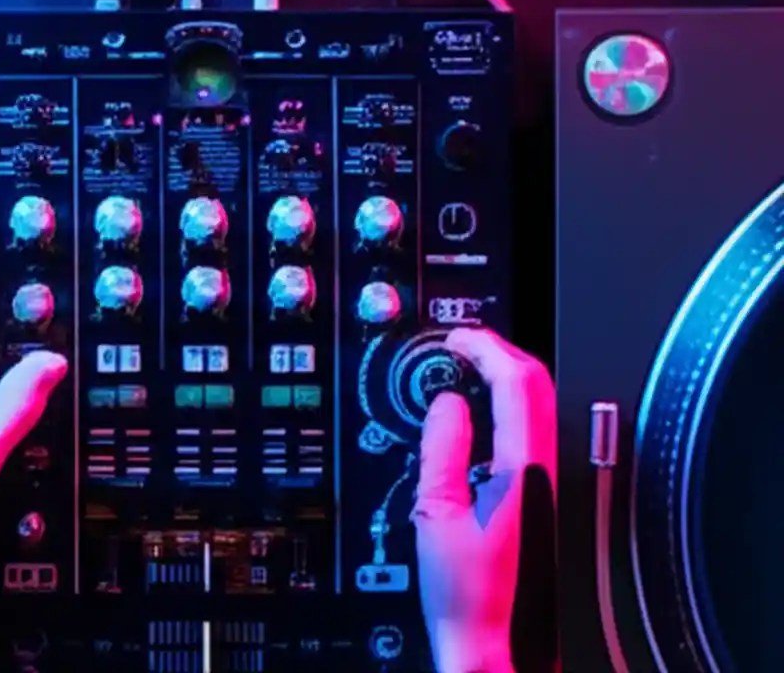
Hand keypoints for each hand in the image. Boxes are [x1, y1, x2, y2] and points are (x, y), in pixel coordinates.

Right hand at [414, 328, 556, 672]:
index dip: (486, 348)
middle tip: (461, 345)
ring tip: (466, 371)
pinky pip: (531, 433)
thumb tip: (446, 405)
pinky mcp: (540, 498)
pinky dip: (507, 408)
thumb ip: (441, 451)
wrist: (494, 643)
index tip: (458, 337)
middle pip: (537, 388)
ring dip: (505, 378)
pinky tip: (480, 415)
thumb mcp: (434, 515)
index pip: (516, 384)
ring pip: (539, 409)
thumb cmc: (467, 597)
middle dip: (499, 353)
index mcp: (522, 470)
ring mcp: (547, 485)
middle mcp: (544, 473)